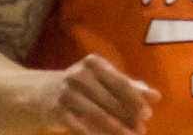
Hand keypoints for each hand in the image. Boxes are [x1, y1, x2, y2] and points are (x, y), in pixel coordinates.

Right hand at [39, 56, 159, 134]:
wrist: (35, 94)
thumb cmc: (76, 86)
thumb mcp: (99, 80)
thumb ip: (126, 86)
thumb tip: (156, 97)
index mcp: (94, 64)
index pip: (121, 82)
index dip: (136, 99)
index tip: (148, 115)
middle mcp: (80, 75)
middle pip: (111, 100)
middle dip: (128, 118)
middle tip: (142, 132)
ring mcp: (67, 94)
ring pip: (98, 116)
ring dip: (116, 130)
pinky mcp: (57, 112)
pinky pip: (81, 127)